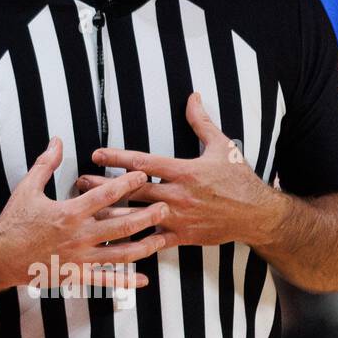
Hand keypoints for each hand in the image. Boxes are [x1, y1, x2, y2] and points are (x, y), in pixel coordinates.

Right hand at [0, 136, 173, 294]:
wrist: (0, 257)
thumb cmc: (14, 222)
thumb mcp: (27, 188)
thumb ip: (46, 165)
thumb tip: (58, 141)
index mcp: (69, 212)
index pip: (104, 196)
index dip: (126, 184)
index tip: (143, 175)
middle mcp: (79, 235)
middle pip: (120, 225)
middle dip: (146, 215)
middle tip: (165, 207)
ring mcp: (80, 257)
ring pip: (120, 254)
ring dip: (144, 246)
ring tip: (162, 238)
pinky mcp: (76, 274)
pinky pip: (106, 280)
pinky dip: (126, 281)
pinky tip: (143, 279)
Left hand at [79, 92, 289, 248]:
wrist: (258, 216)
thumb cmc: (239, 179)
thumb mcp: (222, 146)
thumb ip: (201, 122)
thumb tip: (193, 96)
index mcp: (184, 171)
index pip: (143, 162)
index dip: (117, 158)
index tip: (96, 154)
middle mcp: (177, 195)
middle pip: (132, 190)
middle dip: (103, 186)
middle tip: (80, 182)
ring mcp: (178, 217)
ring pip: (136, 217)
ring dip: (110, 212)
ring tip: (87, 209)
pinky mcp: (181, 237)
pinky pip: (151, 240)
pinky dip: (131, 240)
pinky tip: (110, 240)